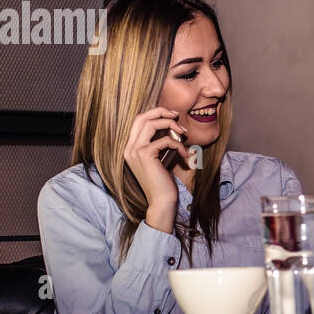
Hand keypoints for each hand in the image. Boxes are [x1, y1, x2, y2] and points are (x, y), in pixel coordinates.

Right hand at [123, 106, 188, 231]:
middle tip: (177, 115)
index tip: (172, 116)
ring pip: (151, 124)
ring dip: (171, 124)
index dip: (155, 114)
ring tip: (184, 133)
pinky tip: (184, 155)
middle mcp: (128, 148)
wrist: (161, 201)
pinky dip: (178, 144)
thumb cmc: (163, 181)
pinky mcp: (145, 155)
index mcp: (130, 148)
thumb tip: (173, 125)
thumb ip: (160, 142)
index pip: (138, 121)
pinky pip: (165, 140)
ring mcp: (134, 151)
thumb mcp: (160, 157)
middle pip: (141, 117)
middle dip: (161, 112)